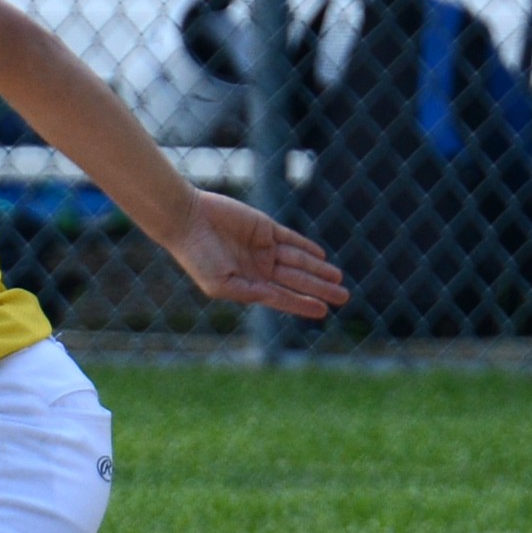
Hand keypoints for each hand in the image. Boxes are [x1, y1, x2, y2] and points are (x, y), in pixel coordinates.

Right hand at [155, 189, 348, 319]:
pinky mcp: (265, 227)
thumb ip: (249, 292)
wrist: (187, 221)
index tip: (323, 311)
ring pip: (298, 261)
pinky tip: (320, 255)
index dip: (303, 304)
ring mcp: (263, 248)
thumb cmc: (198, 256)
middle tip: (344, 297)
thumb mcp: (221, 284)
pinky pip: (291, 238)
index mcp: (248, 286)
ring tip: (338, 279)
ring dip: (319, 270)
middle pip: (297, 280)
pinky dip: (305, 246)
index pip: (283, 298)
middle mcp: (259, 269)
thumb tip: (274, 298)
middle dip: (321, 289)